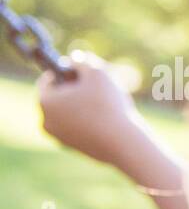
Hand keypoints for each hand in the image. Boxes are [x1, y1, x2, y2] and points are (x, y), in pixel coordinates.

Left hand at [36, 51, 141, 167]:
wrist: (124, 144)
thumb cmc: (108, 105)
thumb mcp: (98, 72)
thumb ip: (83, 60)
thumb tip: (75, 59)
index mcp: (45, 101)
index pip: (48, 80)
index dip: (66, 71)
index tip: (84, 72)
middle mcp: (46, 121)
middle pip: (58, 98)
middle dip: (75, 90)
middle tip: (97, 87)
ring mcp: (59, 138)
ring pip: (69, 114)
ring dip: (83, 105)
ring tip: (106, 103)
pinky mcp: (75, 149)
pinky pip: (79, 128)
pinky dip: (89, 122)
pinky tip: (107, 119)